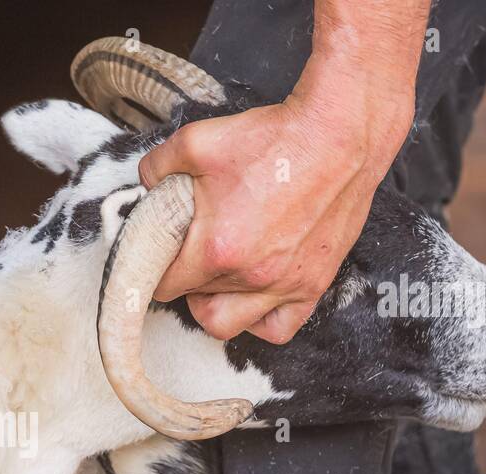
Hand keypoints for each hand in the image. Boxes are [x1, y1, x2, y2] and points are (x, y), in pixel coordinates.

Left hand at [138, 69, 413, 343]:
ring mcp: (284, 284)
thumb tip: (145, 185)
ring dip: (213, 306)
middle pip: (192, 302)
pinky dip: (259, 320)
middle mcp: (250, 276)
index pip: (163, 285)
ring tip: (216, 277)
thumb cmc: (274, 138)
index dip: (154, 269)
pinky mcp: (313, 283)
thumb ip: (157, 167)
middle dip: (183, 281)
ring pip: (227, 325)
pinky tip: (252, 295)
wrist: (340, 132)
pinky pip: (278, 328)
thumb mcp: (196, 141)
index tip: (159, 253)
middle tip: (188, 255)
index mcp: (216, 248)